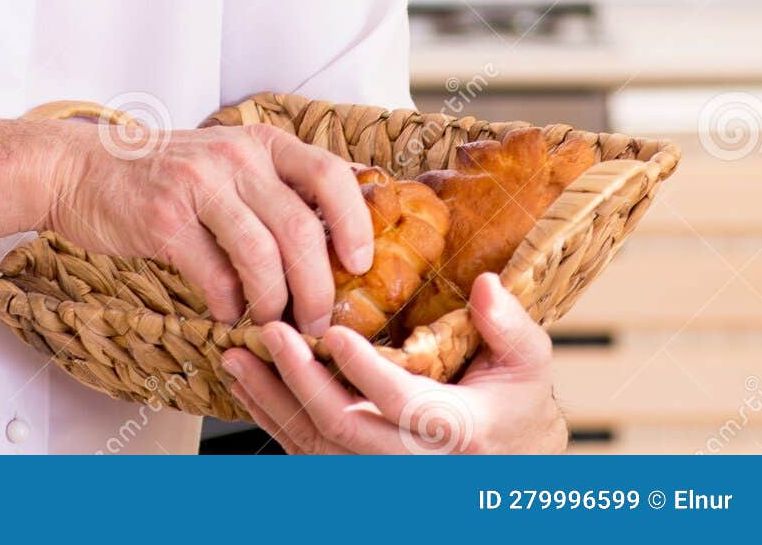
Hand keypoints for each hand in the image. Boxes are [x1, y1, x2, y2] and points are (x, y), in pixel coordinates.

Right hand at [42, 120, 374, 334]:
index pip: (328, 173)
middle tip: (317, 323)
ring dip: (274, 304)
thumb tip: (329, 251)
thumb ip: (271, 191)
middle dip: (317, 288)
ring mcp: (196, 183)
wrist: (80, 168)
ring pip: (262, 255)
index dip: (354, 222)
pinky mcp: (164, 218)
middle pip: (299, 227)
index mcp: (258, 142)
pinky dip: (227, 305)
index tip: (358, 264)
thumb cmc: (162, 174)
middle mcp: (232, 156)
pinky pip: (214, 275)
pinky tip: (223, 311)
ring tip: (272, 324)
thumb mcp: (224, 162)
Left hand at [219, 270, 569, 453]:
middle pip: (346, 429)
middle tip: (270, 331)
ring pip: (316, 448)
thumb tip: (487, 285)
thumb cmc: (516, 402)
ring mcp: (382, 475)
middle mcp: (415, 463)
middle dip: (301, 380)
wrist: (511, 461)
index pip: (405, 405)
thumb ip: (509, 325)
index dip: (367, 373)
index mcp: (459, 430)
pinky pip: (307, 455)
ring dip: (272, 401)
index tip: (334, 334)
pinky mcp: (357, 476)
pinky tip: (246, 385)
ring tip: (234, 356)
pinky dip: (272, 420)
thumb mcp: (528, 362)